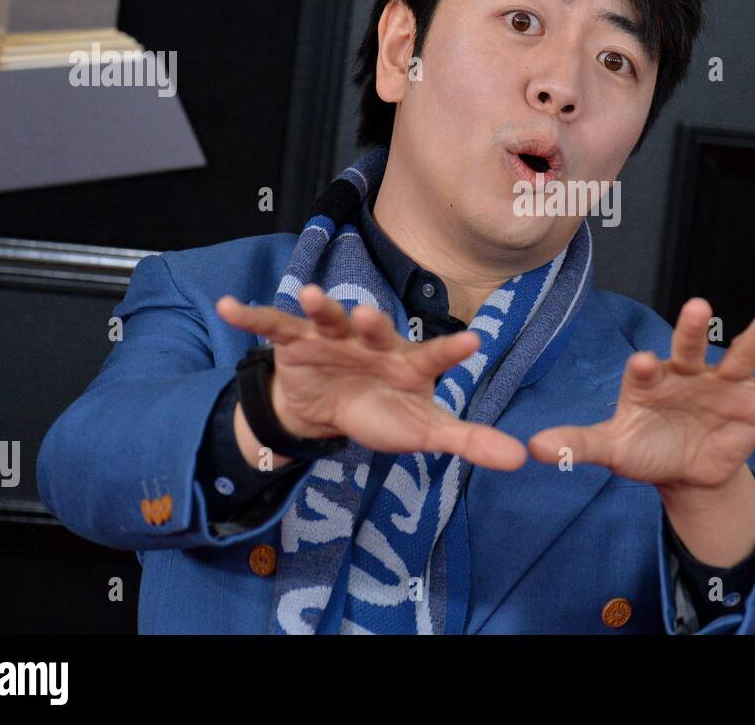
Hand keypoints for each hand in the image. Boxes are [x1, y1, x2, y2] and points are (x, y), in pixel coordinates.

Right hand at [215, 285, 526, 470]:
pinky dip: (252, 316)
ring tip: (307, 295)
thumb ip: (468, 440)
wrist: (328, 410)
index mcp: (408, 362)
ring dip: (317, 306)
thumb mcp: (424, 431)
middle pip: (373, 328)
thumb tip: (522, 459)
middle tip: (367, 315)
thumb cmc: (384, 412)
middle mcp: (372, 341)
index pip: (434, 355)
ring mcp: (332, 338)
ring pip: (326, 318)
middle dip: (368, 322)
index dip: (452, 349)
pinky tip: (231, 307)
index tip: (475, 340)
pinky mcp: (295, 342)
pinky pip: (273, 325)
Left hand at [527, 297, 754, 488]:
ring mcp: (724, 383)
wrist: (684, 469)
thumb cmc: (644, 448)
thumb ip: (577, 443)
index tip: (641, 364)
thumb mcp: (611, 448)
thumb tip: (530, 449)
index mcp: (650, 380)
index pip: (646, 370)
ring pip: (743, 353)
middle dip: (695, 330)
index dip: (644, 369)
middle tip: (697, 308)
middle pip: (692, 346)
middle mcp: (689, 373)